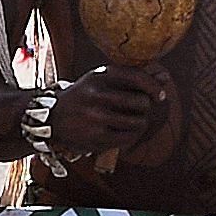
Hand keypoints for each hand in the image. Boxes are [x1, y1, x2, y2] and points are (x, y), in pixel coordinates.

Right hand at [38, 65, 171, 162]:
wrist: (50, 118)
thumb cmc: (84, 96)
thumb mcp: (102, 80)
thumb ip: (132, 78)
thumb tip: (165, 77)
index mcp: (99, 76)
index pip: (137, 78)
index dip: (154, 87)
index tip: (159, 96)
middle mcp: (96, 96)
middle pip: (142, 102)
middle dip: (144, 107)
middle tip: (137, 110)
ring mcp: (95, 118)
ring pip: (138, 122)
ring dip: (139, 123)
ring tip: (131, 121)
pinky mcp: (95, 138)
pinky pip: (128, 138)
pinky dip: (131, 136)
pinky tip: (123, 132)